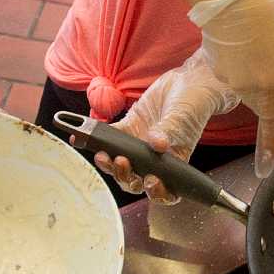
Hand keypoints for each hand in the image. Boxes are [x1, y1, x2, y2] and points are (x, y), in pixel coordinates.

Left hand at [100, 54, 238, 203]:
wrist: (188, 81)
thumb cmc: (194, 104)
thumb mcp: (183, 118)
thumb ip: (169, 131)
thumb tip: (157, 145)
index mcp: (173, 163)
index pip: (164, 189)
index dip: (155, 192)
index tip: (148, 182)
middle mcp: (154, 159)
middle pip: (135, 180)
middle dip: (125, 176)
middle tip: (120, 162)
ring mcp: (139, 145)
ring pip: (120, 163)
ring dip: (109, 163)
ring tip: (101, 155)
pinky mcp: (128, 128)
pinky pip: (109, 138)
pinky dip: (94, 139)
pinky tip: (79, 138)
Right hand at [187, 0, 273, 177]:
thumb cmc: (268, 17)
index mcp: (268, 87)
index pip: (271, 127)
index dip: (268, 151)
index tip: (263, 170)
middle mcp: (243, 88)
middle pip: (260, 95)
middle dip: (268, 79)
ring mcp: (224, 76)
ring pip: (246, 80)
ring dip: (254, 64)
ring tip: (258, 35)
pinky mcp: (211, 63)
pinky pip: (232, 68)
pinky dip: (239, 56)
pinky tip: (241, 35)